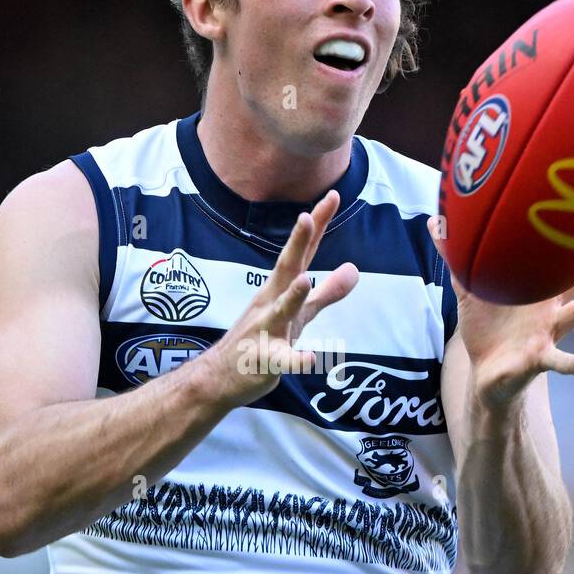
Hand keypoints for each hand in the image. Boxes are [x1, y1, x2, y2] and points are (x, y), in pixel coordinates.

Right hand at [209, 190, 358, 406]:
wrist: (220, 377)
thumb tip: (354, 268)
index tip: (332, 195)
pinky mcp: (265, 361)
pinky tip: (310, 359)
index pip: (301, 252)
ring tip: (304, 282)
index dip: (316, 225)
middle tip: (307, 216)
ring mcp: (266, 331)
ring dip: (292, 297)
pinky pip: (282, 361)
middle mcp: (270, 303)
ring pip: (281, 312)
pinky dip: (296, 360)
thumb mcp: (299, 314)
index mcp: (279, 289)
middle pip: (286, 269)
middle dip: (297, 244)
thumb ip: (327, 292)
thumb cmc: (262, 339)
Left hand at [428, 222, 573, 411]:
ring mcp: (549, 332)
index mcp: (535, 288)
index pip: (558, 255)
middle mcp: (550, 307)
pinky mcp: (540, 358)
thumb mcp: (469, 290)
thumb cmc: (485, 328)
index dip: (573, 233)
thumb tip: (435, 222)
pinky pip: (562, 361)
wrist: (484, 373)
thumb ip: (455, 258)